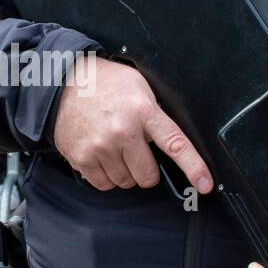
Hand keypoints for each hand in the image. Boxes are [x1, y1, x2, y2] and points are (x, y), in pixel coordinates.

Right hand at [52, 56, 212, 191]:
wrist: (63, 83)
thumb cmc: (104, 84)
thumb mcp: (139, 87)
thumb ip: (155, 114)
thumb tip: (172, 143)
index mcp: (143, 111)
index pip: (175, 144)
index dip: (193, 167)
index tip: (205, 184)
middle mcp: (123, 131)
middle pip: (148, 176)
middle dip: (147, 170)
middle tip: (137, 152)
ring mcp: (101, 147)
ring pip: (126, 182)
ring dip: (125, 172)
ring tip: (114, 148)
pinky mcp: (82, 158)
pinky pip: (104, 184)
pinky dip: (106, 176)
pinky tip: (101, 156)